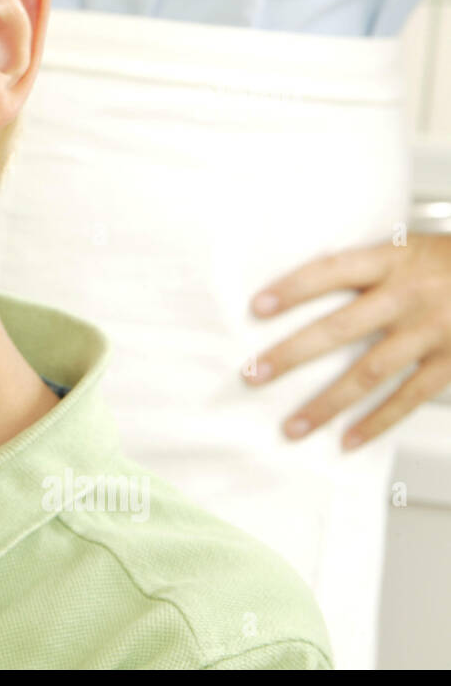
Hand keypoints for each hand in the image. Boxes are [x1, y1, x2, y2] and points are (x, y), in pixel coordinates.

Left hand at [243, 233, 450, 448]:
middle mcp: (409, 295)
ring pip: (370, 372)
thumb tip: (301, 289)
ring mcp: (432, 331)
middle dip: (293, 354)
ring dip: (327, 403)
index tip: (256, 307)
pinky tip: (348, 439)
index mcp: (394, 259)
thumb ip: (365, 267)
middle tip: (254, 375)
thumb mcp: (409, 246)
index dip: (294, 288)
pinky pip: (409, 397)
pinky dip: (377, 421)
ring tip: (292, 425)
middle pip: (341, 327)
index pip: (333, 270)